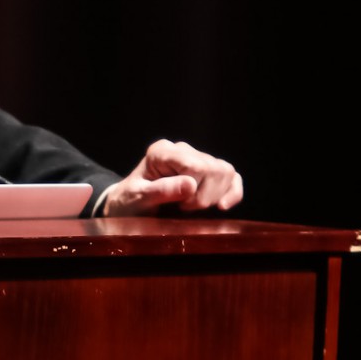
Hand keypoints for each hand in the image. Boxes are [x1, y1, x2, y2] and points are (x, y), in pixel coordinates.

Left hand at [102, 140, 243, 215]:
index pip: (196, 165)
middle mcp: (181, 150)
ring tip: (193, 206)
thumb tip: (191, 185)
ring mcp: (196, 159)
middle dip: (205, 196)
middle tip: (184, 209)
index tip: (180, 205)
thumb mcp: (138, 199)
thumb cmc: (129, 202)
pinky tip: (223, 207)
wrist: (127, 206)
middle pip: (214, 168)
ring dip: (215, 196)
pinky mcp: (207, 172)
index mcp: (162, 152)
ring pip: (225, 171)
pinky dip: (232, 192)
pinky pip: (232, 177)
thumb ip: (162, 191)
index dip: (195, 189)